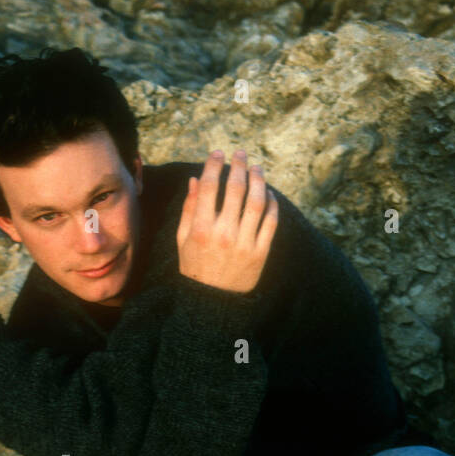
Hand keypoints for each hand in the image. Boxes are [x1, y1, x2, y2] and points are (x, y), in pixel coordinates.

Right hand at [176, 148, 278, 294]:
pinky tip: (268, 193)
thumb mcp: (182, 240)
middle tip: (241, 154)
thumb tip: (197, 179)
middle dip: (239, 166)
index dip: (215, 165)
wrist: (211, 302)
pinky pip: (271, 221)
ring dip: (259, 180)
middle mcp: (224, 233)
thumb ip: (189, 209)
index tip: (218, 153)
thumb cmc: (194, 267)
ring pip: (257, 201)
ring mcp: (245, 243)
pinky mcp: (260, 252)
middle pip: (236, 189)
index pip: (210, 186)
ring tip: (257, 168)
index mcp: (201, 228)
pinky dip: (272, 203)